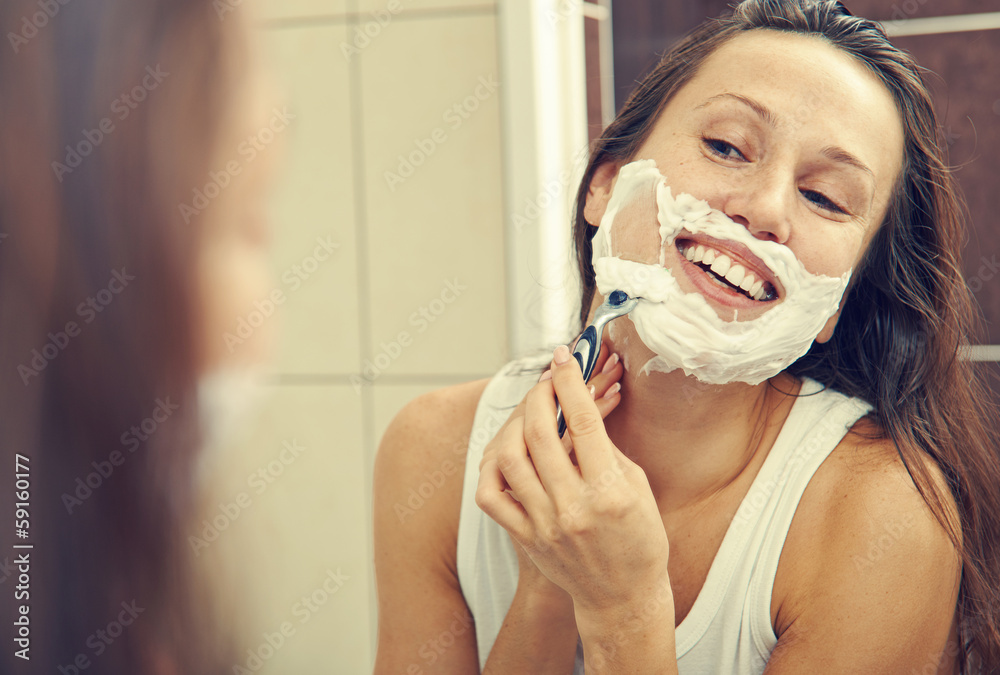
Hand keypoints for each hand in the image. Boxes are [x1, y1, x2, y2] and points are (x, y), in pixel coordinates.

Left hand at [476, 343, 669, 615]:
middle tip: (546, 380)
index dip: (569, 382)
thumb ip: (606, 449)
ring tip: (528, 410)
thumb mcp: (638, 487)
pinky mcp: (525, 537)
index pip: (581, 422)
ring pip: (510, 458)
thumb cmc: (639, 540)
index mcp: (610, 492)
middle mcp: (574, 508)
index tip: (564, 359)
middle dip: (539, 394)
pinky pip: (492, 494)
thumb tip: (578, 407)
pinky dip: (492, 466)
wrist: (621, 598)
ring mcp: (544, 524)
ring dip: (515, 423)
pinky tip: (506, 450)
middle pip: (539, 433)